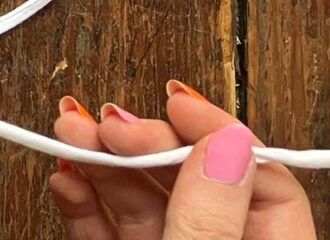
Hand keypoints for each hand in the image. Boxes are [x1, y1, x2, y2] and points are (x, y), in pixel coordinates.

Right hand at [50, 82, 315, 239]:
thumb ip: (208, 216)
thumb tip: (227, 142)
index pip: (260, 178)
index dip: (215, 132)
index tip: (172, 101)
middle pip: (193, 182)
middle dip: (144, 142)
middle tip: (107, 123)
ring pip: (144, 203)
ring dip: (103, 162)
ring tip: (71, 132)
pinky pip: (109, 233)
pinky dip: (84, 203)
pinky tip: (68, 179)